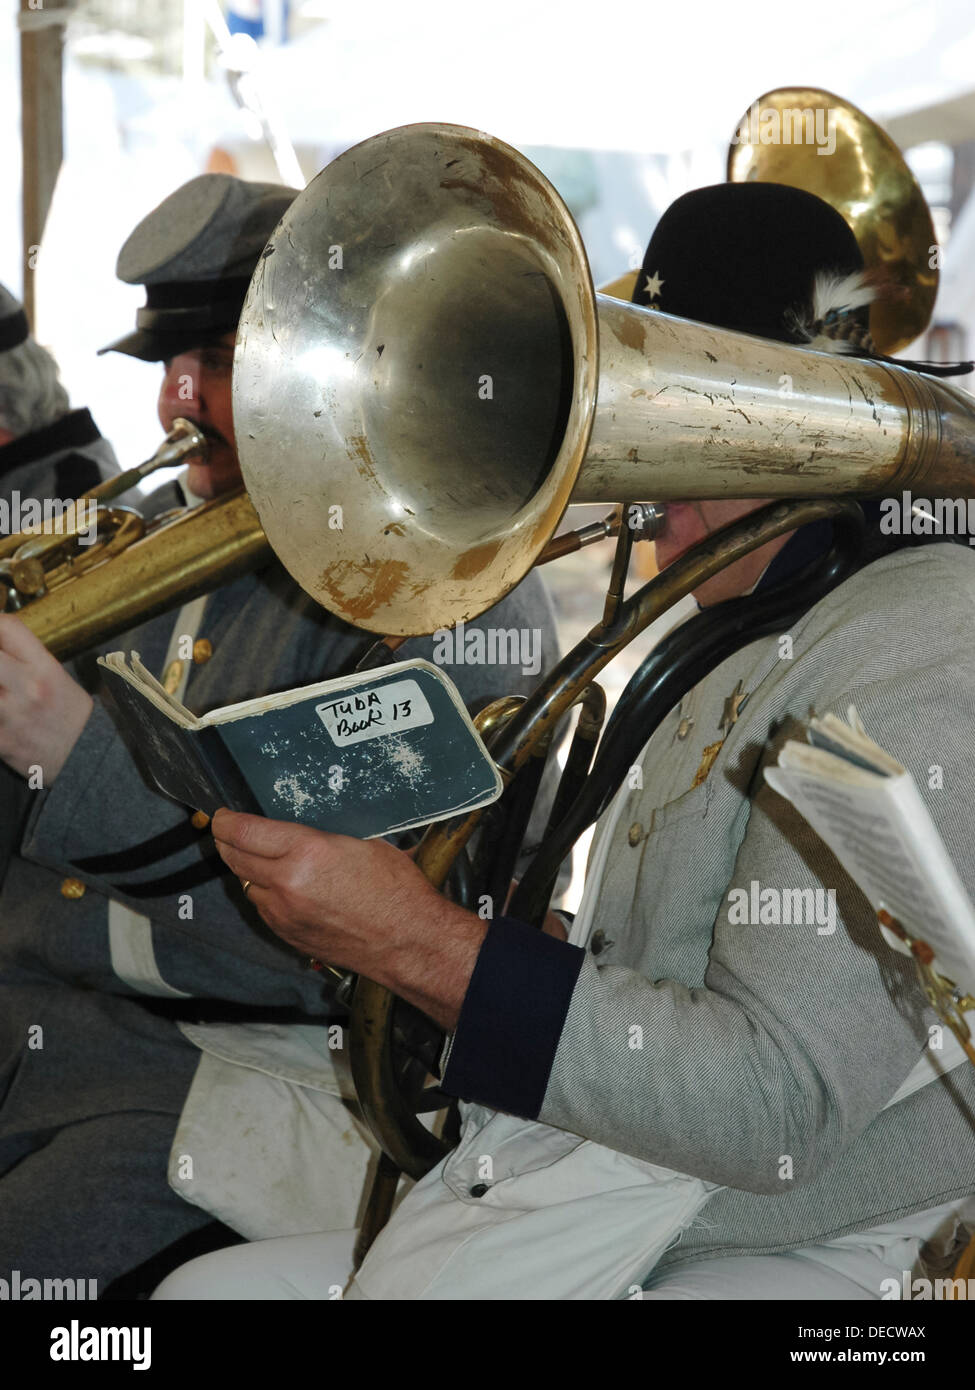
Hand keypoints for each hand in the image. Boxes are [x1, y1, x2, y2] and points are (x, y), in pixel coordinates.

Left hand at [0, 615, 92, 779]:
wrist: (83, 758)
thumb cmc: (69, 716)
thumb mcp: (57, 677)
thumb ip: (24, 658)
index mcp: (44, 668)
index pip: (7, 627)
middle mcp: (28, 687)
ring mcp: (11, 714)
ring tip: (0, 689)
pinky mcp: (0, 740)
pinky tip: (0, 712)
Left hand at [211, 808, 487, 1029]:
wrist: (410, 943)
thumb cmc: (398, 892)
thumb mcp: (366, 843)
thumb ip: (324, 835)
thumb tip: (303, 824)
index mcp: (307, 853)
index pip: (245, 832)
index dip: (228, 820)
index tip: (224, 814)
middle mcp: (288, 884)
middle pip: (235, 858)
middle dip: (227, 840)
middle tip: (229, 829)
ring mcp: (285, 914)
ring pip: (246, 885)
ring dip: (247, 869)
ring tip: (258, 857)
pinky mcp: (289, 936)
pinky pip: (264, 909)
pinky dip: (265, 894)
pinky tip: (282, 886)